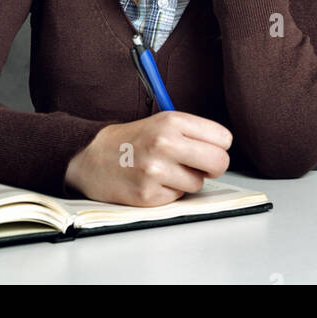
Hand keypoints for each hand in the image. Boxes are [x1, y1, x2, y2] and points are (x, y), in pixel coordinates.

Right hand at [64, 112, 231, 206]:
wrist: (92, 158)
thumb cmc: (133, 140)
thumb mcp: (162, 122)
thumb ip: (194, 132)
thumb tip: (224, 148)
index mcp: (171, 120)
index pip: (223, 138)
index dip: (217, 145)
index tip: (206, 147)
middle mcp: (164, 143)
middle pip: (220, 163)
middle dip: (212, 167)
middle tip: (198, 164)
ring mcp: (156, 170)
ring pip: (199, 183)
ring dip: (187, 180)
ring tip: (165, 170)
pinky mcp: (148, 194)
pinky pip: (178, 197)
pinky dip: (170, 192)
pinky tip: (153, 182)